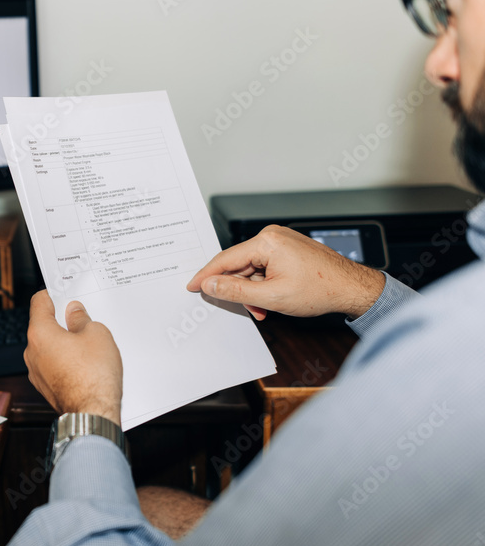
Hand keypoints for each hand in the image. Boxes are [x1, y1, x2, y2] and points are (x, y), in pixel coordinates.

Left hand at [23, 290, 122, 425]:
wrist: (93, 414)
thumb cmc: (93, 376)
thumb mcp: (96, 334)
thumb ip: (82, 318)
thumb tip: (74, 313)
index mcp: (40, 333)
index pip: (39, 302)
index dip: (53, 293)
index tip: (63, 292)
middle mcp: (32, 353)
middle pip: (44, 326)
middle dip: (62, 321)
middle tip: (83, 318)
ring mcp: (37, 373)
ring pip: (49, 348)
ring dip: (65, 343)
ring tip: (89, 344)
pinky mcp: (46, 388)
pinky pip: (54, 366)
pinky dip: (66, 361)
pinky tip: (85, 364)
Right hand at [186, 225, 385, 319]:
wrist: (353, 288)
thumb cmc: (321, 289)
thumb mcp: (272, 296)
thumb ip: (236, 291)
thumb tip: (210, 284)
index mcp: (266, 241)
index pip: (225, 259)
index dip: (206, 275)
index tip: (192, 286)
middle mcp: (272, 236)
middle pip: (239, 265)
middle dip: (239, 290)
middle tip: (244, 309)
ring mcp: (281, 241)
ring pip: (252, 269)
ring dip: (253, 291)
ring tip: (265, 309)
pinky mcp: (288, 249)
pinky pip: (264, 267)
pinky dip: (264, 285)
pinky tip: (272, 299)